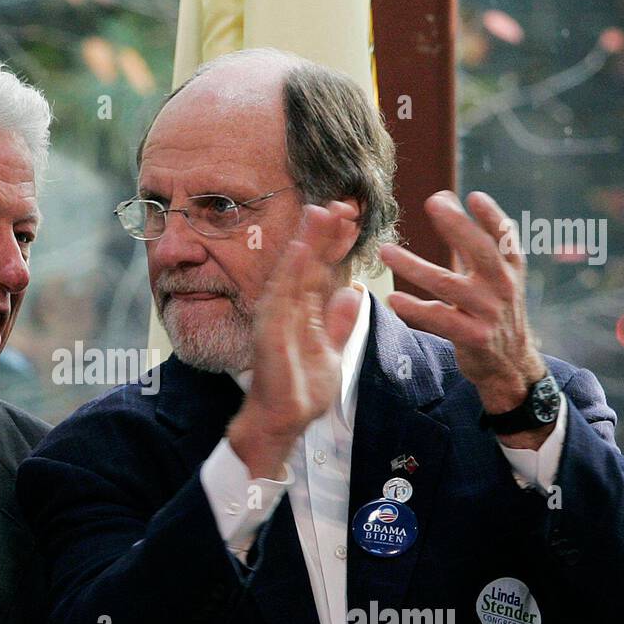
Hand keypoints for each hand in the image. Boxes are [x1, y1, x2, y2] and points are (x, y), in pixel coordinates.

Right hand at [228, 202, 362, 477]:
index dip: (336, 242)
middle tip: (344, 203)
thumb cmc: (300, 389)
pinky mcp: (269, 331)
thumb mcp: (331, 352)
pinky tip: (302, 249)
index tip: (353, 217)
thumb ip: (338, 322)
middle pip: (308, 261)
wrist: (282, 421)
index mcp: (303, 310)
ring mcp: (277, 317)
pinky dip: (290, 270)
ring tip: (323, 211)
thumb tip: (352, 293)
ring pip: (294, 270)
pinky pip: (281, 295)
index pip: (321, 268)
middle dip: (324, 232)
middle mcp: (288, 307)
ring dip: (308, 241)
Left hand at [379, 190, 552, 447]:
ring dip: (413, 266)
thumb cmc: (495, 311)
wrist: (510, 364)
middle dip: (456, 225)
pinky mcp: (472, 336)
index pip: (505, 236)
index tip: (472, 196)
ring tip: (385, 251)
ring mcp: (487, 312)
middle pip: (480, 250)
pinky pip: (438, 319)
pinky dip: (415, 309)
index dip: (491, 215)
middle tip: (432, 203)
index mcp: (510, 268)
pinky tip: (394, 299)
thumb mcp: (498, 277)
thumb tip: (445, 198)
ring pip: (446, 284)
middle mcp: (502, 286)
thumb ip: (474, 242)